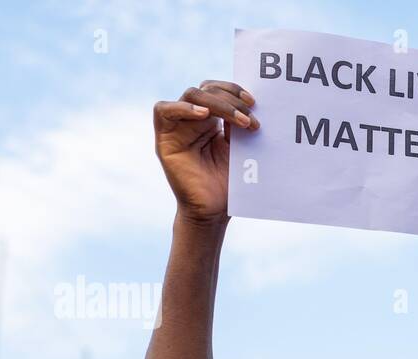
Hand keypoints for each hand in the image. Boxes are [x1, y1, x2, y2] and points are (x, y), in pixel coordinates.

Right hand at [153, 80, 259, 225]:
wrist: (215, 211)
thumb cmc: (228, 183)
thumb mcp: (239, 148)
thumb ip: (238, 125)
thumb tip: (249, 102)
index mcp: (212, 119)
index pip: (218, 90)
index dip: (234, 90)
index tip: (254, 103)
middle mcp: (194, 119)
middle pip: (206, 89)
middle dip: (231, 98)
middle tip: (250, 116)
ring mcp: (178, 127)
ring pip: (191, 95)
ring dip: (218, 103)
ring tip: (240, 121)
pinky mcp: (165, 139)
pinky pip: (163, 111)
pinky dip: (183, 108)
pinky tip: (204, 115)